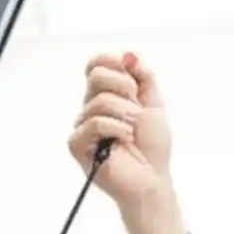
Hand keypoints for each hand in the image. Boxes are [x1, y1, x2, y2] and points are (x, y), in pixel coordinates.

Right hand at [66, 51, 172, 208]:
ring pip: (99, 101)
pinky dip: (116, 129)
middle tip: (137, 108)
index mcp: (107, 96)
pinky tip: (124, 140)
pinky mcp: (78, 145)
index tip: (130, 73)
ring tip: (134, 131)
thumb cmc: (152, 147)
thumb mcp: (155, 104)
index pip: (96, 66)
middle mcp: (91, 108)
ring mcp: (83, 126)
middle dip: (124, 87)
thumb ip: (144, 78)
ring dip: (126, 114)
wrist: (151, 177)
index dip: (110, 62)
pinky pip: (94, 123)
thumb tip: (129, 55)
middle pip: (96, 76)